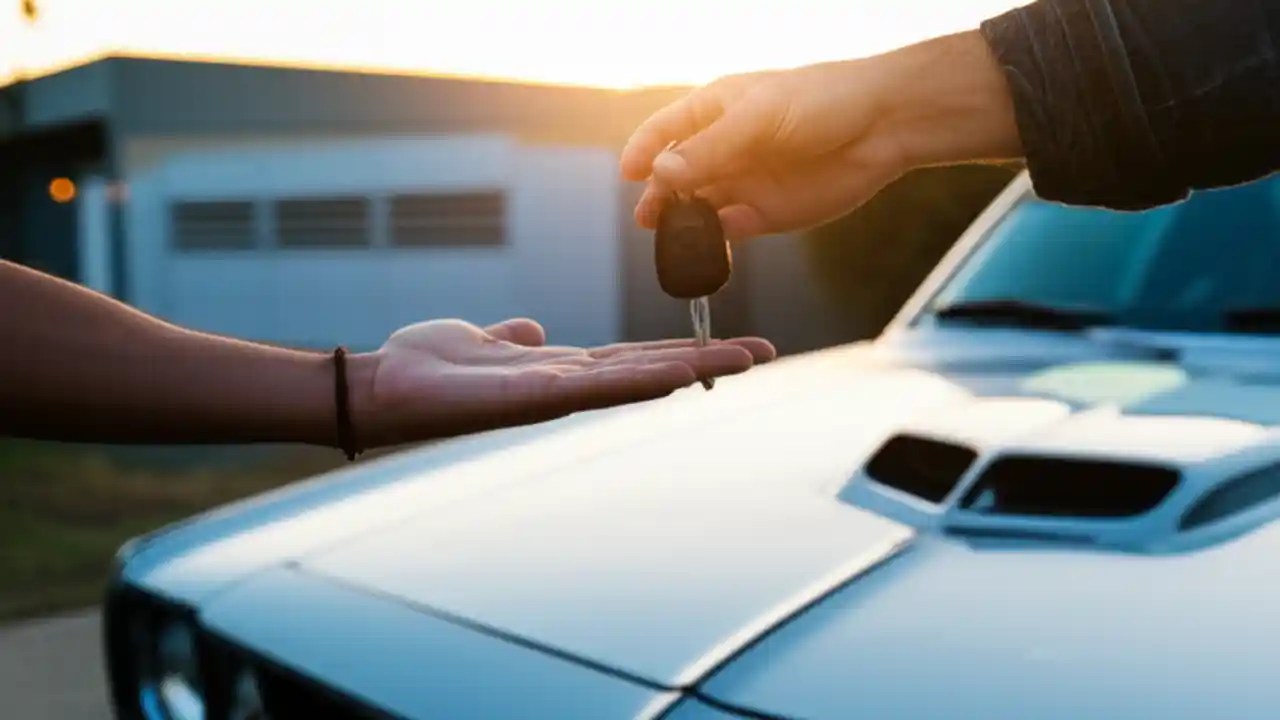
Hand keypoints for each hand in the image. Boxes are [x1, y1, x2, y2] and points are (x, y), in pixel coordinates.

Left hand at [349, 318, 775, 446]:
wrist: (380, 388)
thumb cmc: (425, 368)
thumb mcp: (478, 341)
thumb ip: (511, 338)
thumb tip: (531, 329)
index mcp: (557, 371)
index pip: (632, 358)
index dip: (682, 351)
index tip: (729, 344)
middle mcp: (564, 387)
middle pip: (648, 371)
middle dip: (706, 362)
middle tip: (764, 353)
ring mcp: (551, 395)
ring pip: (633, 381)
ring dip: (689, 370)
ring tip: (740, 359)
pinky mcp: (528, 398)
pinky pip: (590, 387)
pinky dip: (636, 380)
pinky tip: (674, 372)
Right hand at [621, 31, 1021, 241]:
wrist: (882, 126)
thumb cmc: (821, 101)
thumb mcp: (759, 117)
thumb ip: (710, 149)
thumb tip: (661, 173)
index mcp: (715, 111)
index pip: (664, 131)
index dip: (643, 151)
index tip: (628, 173)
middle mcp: (723, 150)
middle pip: (675, 178)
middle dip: (659, 197)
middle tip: (649, 218)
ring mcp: (743, 183)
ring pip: (698, 209)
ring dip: (686, 223)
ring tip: (678, 236)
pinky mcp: (766, 214)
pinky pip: (731, 229)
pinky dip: (722, 235)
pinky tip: (727, 230)